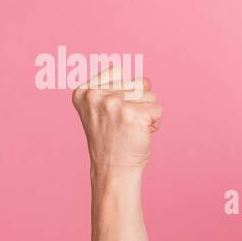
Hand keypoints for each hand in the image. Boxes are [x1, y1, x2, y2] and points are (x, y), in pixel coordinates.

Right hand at [72, 64, 161, 179]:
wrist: (113, 169)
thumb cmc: (112, 139)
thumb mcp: (103, 109)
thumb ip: (117, 87)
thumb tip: (145, 80)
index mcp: (83, 91)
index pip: (120, 71)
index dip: (126, 93)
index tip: (114, 113)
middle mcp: (95, 95)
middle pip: (138, 83)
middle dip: (139, 104)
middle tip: (125, 124)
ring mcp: (112, 103)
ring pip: (150, 95)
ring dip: (148, 113)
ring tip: (132, 129)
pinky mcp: (132, 114)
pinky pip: (158, 109)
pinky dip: (155, 123)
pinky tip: (140, 134)